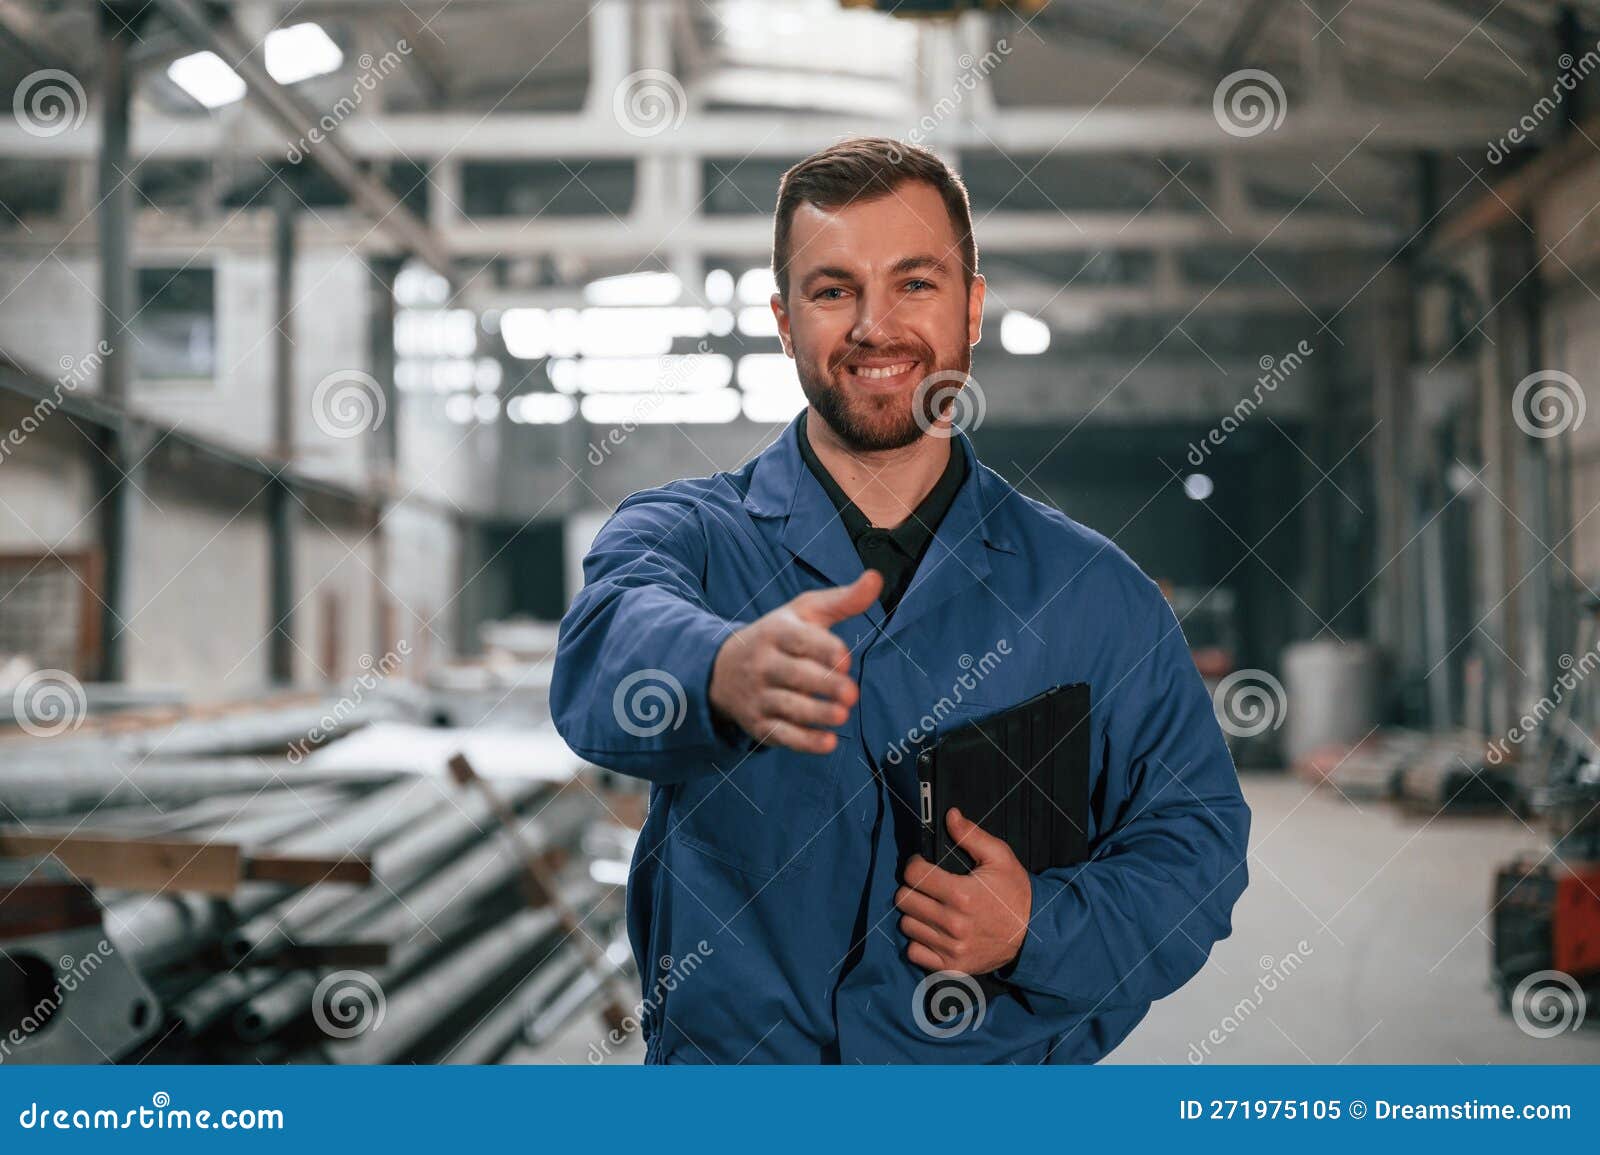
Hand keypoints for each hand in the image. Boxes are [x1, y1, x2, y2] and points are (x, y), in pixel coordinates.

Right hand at [708, 569, 882, 754]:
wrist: (722, 670)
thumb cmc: (778, 637)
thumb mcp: (804, 613)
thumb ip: (842, 600)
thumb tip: (876, 578)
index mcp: (776, 632)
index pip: (798, 640)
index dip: (823, 650)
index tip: (845, 660)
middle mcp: (764, 664)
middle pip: (794, 675)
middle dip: (824, 685)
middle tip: (851, 694)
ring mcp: (759, 695)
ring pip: (788, 707)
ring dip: (816, 714)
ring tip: (842, 715)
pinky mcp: (760, 724)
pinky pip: (782, 735)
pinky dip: (805, 742)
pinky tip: (828, 743)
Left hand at [896, 808, 1031, 973]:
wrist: (1032, 934)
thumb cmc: (1015, 892)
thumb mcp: (1000, 857)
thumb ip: (972, 835)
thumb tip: (950, 815)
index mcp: (962, 894)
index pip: (913, 875)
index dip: (915, 865)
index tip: (922, 865)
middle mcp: (953, 923)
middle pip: (904, 900)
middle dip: (911, 888)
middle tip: (924, 886)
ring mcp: (951, 948)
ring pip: (907, 925)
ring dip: (914, 914)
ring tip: (930, 908)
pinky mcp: (951, 967)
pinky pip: (914, 952)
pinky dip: (918, 941)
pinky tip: (932, 931)